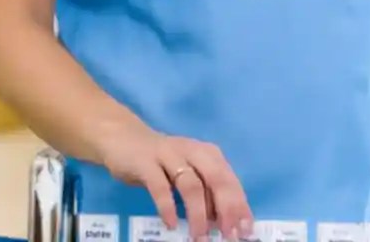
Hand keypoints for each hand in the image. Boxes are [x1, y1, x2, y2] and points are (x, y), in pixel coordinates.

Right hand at [99, 126, 252, 240]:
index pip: (230, 181)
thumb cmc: (162, 161)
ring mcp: (169, 155)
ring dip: (197, 214)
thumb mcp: (188, 173)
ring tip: (199, 237)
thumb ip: (205, 193)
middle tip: (228, 235)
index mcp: (208, 154)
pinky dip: (167, 207)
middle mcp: (192, 151)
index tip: (246, 230)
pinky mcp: (145, 163)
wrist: (123, 138)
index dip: (239, 206)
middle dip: (225, 209)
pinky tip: (171, 224)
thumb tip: (222, 221)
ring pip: (190, 185)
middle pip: (216, 179)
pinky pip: (159, 186)